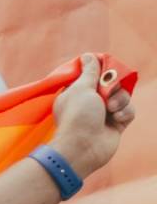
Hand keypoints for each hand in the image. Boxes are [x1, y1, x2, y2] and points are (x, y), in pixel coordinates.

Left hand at [50, 53, 135, 176]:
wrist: (83, 148)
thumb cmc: (78, 116)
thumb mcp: (81, 88)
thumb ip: (89, 72)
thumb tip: (88, 55)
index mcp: (76, 92)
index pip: (92, 74)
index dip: (102, 70)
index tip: (106, 68)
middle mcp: (90, 102)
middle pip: (112, 83)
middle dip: (113, 85)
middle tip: (108, 90)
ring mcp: (103, 113)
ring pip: (123, 95)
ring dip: (120, 99)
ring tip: (111, 109)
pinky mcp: (116, 124)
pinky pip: (129, 110)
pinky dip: (125, 112)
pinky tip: (117, 119)